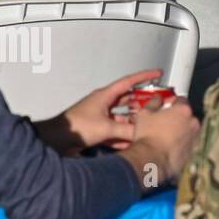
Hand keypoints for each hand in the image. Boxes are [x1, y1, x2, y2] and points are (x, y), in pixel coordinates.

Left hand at [43, 68, 161, 153]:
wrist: (59, 139)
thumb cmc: (78, 127)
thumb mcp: (106, 128)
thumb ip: (127, 131)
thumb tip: (143, 133)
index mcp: (105, 96)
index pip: (128, 82)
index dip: (144, 77)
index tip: (158, 73)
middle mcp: (104, 103)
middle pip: (128, 101)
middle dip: (142, 104)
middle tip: (158, 106)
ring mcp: (100, 116)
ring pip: (122, 118)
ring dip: (133, 123)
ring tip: (149, 128)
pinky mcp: (97, 128)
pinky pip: (115, 130)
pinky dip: (123, 136)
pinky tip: (133, 144)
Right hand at [123, 94, 199, 183]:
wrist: (152, 159)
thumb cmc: (148, 134)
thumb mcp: (145, 113)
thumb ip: (153, 102)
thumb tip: (157, 98)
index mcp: (183, 110)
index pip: (181, 99)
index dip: (172, 101)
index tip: (166, 104)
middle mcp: (193, 123)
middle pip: (187, 115)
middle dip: (177, 116)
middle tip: (164, 120)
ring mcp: (195, 138)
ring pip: (188, 129)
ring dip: (180, 130)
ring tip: (166, 134)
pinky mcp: (193, 151)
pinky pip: (188, 142)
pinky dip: (181, 142)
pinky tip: (169, 145)